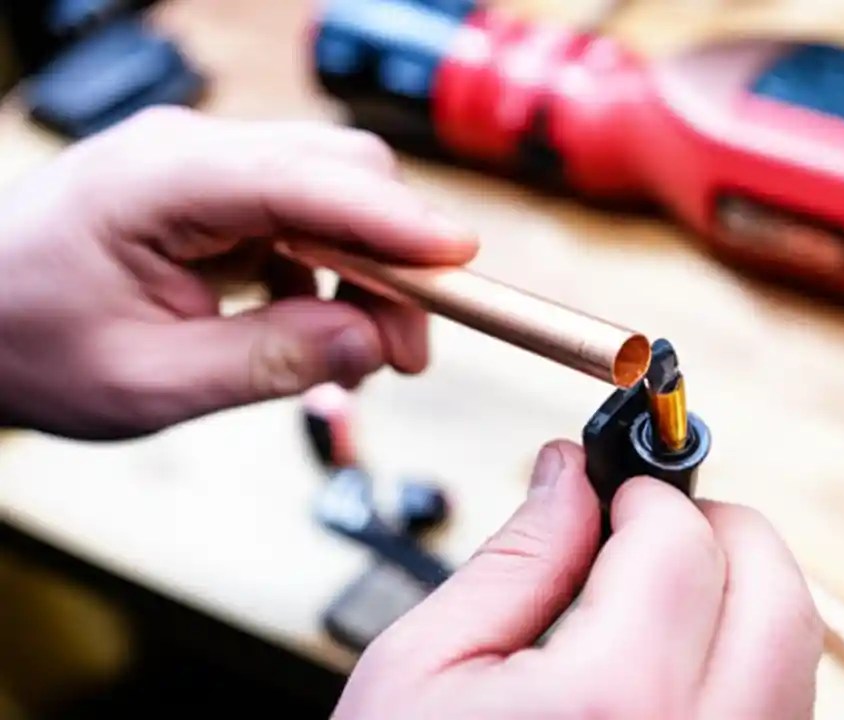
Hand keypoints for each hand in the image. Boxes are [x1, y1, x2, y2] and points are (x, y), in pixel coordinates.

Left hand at [0, 107, 475, 438]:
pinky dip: (334, 269)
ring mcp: (204, 165)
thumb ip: (267, 362)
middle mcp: (188, 151)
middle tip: (409, 349)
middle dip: (396, 256)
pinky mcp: (215, 191)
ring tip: (365, 352)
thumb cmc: (25, 345)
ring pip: (334, 191)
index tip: (460, 262)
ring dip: (370, 268)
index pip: (305, 181)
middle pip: (340, 171)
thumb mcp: (147, 383)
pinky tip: (316, 326)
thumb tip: (371, 341)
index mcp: (158, 182)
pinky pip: (306, 213)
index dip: (394, 220)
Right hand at [333, 441, 822, 719]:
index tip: (614, 494)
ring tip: (661, 594)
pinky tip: (678, 664)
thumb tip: (565, 477)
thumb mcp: (420, 674)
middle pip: (779, 595)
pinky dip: (748, 665)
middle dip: (725, 533)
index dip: (644, 499)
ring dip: (745, 597)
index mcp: (611, 707)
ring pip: (797, 659)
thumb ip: (513, 562)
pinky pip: (781, 717)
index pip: (680, 546)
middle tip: (659, 526)